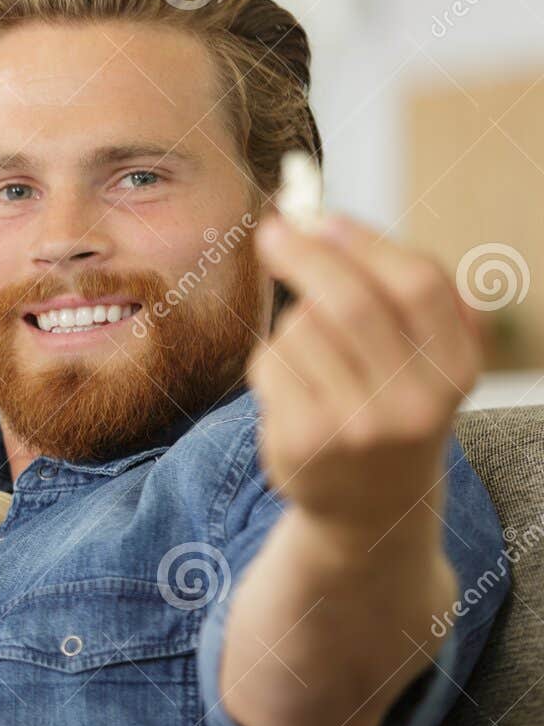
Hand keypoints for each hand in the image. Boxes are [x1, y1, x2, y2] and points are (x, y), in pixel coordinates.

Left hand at [245, 211, 483, 539]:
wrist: (370, 507)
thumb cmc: (391, 405)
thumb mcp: (422, 359)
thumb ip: (396, 295)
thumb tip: (319, 220)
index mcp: (456, 370)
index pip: (418, 285)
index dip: (366, 242)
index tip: (324, 218)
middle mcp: (413, 403)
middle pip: (350, 303)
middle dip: (304, 256)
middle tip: (271, 231)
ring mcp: (356, 428)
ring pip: (300, 330)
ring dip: (292, 326)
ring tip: (312, 361)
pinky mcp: (304, 444)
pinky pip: (269, 365)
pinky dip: (270, 361)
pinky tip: (291, 391)